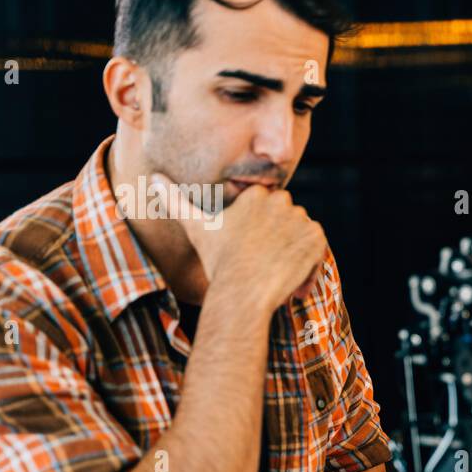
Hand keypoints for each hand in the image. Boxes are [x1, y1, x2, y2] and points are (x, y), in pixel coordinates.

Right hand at [149, 172, 326, 310]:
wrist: (243, 292)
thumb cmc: (218, 261)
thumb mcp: (195, 228)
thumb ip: (175, 201)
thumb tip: (153, 179)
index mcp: (256, 195)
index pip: (266, 208)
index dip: (261, 230)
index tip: (252, 249)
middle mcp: (281, 202)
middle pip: (285, 220)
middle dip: (278, 239)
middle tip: (263, 264)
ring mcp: (300, 220)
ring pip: (301, 235)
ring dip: (294, 253)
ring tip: (275, 275)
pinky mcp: (316, 238)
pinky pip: (317, 248)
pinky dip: (310, 266)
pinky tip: (292, 284)